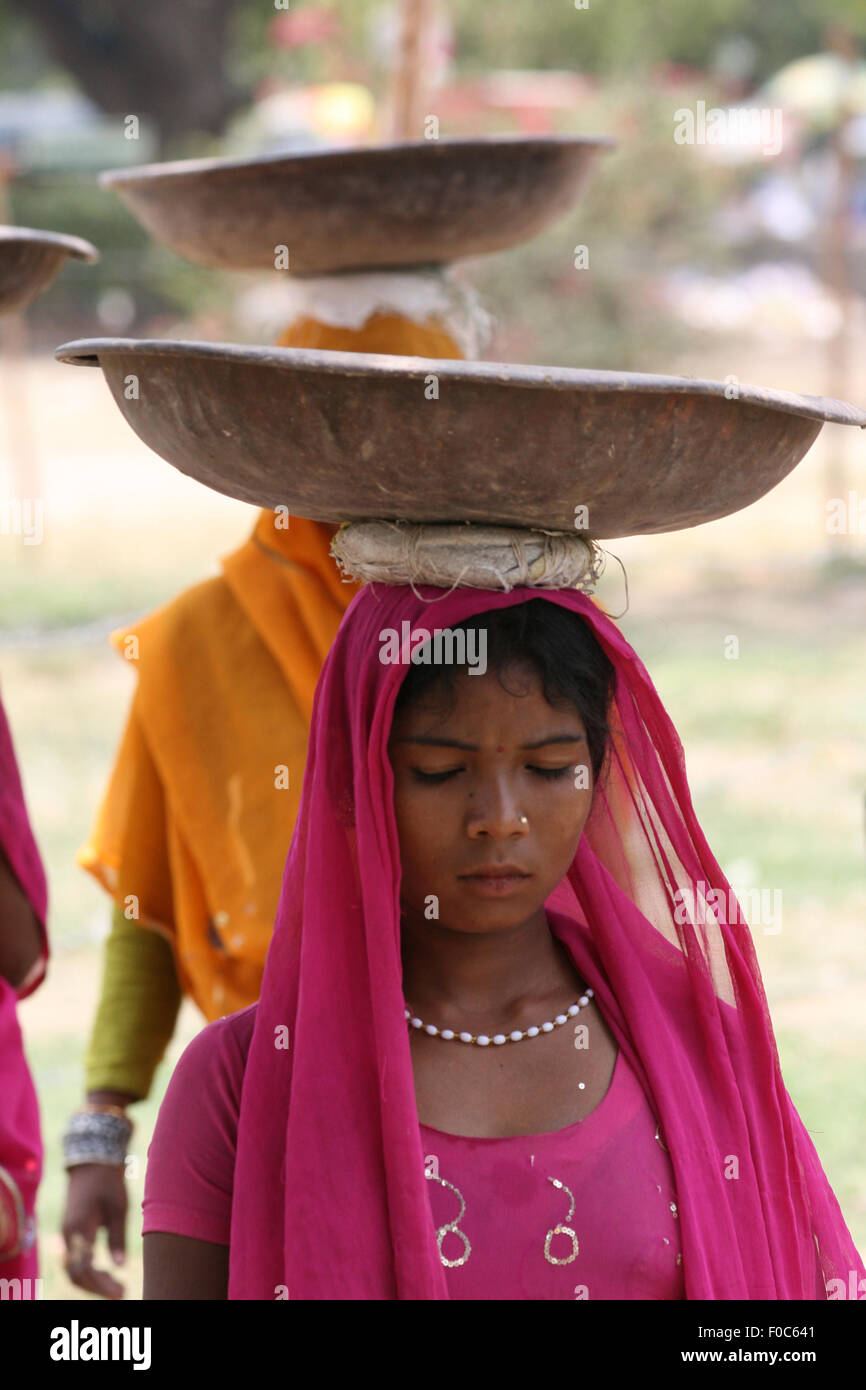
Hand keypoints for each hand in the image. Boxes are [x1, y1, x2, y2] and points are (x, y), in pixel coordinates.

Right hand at [62, 1163, 127, 1298]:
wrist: (92, 1163)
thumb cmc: (108, 1183)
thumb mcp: (119, 1207)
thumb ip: (117, 1237)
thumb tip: (120, 1267)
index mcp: (79, 1228)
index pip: (84, 1267)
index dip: (101, 1284)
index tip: (120, 1292)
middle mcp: (68, 1235)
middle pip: (76, 1274)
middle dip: (97, 1288)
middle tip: (122, 1292)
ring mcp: (67, 1235)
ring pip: (74, 1270)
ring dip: (92, 1282)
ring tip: (117, 1286)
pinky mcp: (71, 1234)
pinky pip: (75, 1261)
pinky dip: (89, 1272)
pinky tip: (107, 1274)